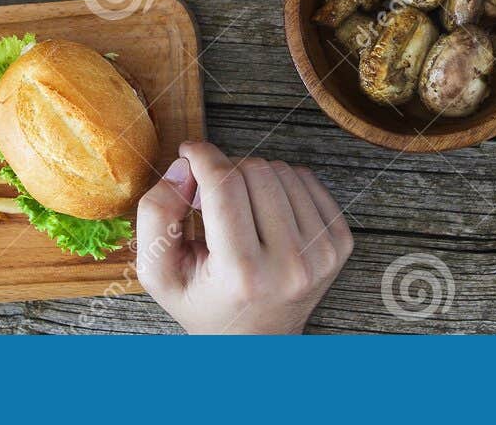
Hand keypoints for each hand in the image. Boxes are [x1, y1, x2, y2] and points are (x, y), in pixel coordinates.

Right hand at [135, 141, 352, 333]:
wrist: (257, 344)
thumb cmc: (205, 305)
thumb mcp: (159, 273)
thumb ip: (156, 215)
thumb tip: (184, 165)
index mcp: (242, 275)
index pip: (224, 186)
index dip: (202, 156)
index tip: (189, 151)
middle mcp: (289, 265)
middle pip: (255, 171)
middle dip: (225, 171)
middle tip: (211, 197)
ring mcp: (321, 254)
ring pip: (282, 170)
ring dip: (253, 177)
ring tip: (239, 208)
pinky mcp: (340, 244)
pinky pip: (307, 180)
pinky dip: (282, 184)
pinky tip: (266, 211)